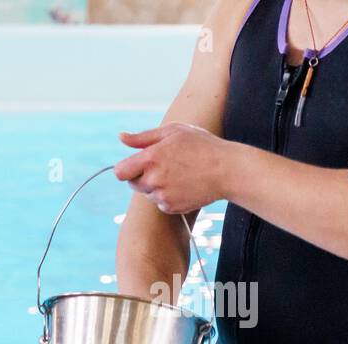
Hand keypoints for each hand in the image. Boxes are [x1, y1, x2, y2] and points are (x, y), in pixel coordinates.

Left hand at [114, 123, 235, 214]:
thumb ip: (143, 137)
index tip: (137, 165)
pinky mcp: (170, 207)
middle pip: (132, 183)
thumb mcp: (174, 132)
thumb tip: (121, 137)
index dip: (126, 168)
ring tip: (179, 174)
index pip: (120, 172)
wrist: (227, 170)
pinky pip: (160, 203)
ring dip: (156, 186)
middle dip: (143, 176)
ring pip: (147, 193)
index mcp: (151, 158)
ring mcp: (161, 195)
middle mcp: (153, 179)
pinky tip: (184, 185)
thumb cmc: (202, 146)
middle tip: (166, 166)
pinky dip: (168, 196)